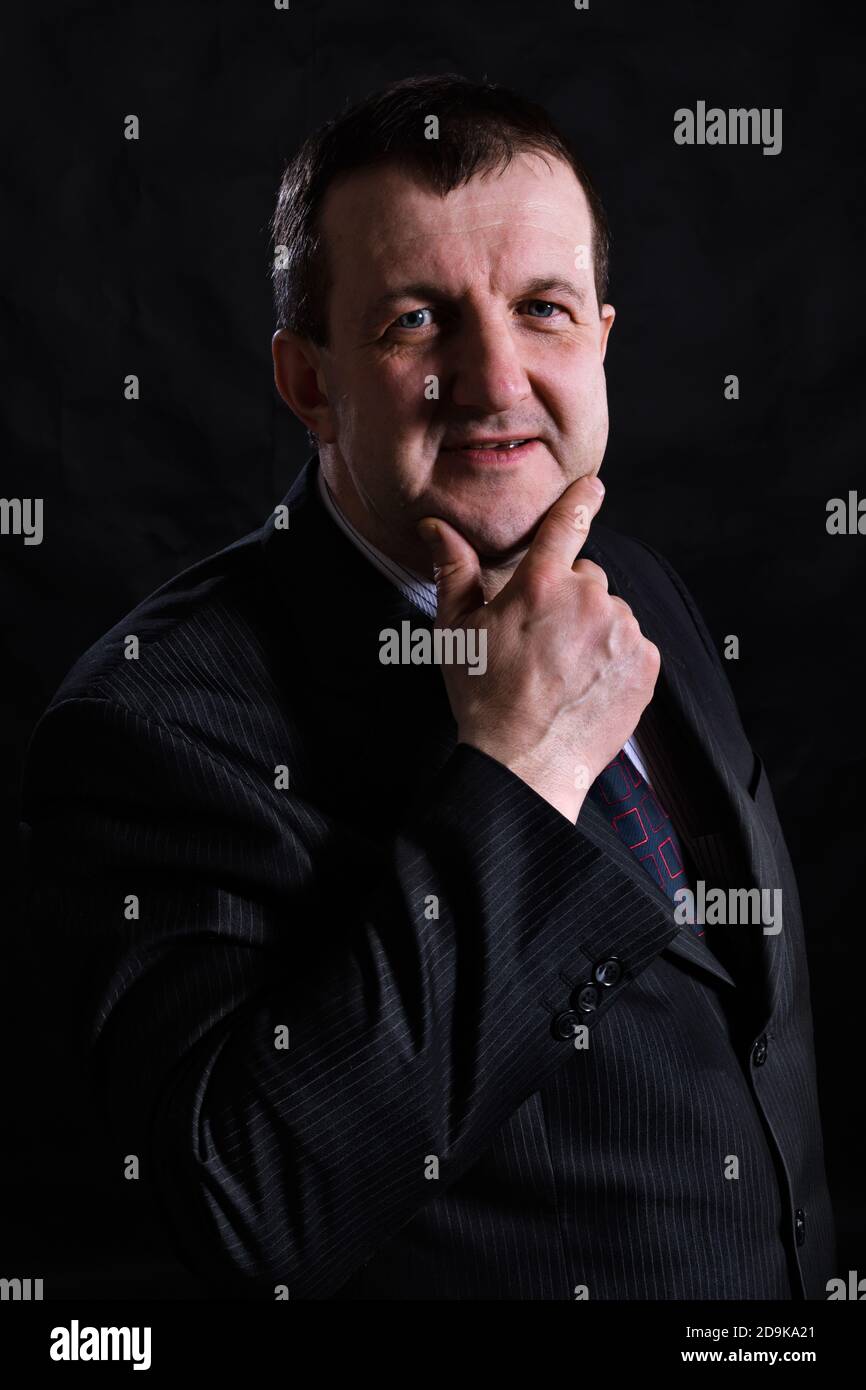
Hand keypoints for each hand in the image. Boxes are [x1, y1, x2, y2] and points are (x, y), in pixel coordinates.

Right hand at [417, 475, 660, 821]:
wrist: (525, 763)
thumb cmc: (483, 698)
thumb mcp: (457, 632)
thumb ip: (454, 571)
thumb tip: (436, 527)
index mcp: (541, 584)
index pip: (567, 523)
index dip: (582, 499)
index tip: (594, 486)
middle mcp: (589, 599)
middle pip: (587, 579)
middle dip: (568, 601)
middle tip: (541, 643)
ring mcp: (623, 631)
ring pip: (611, 614)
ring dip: (593, 631)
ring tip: (563, 671)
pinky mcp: (646, 663)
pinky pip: (633, 645)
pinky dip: (616, 658)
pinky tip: (587, 684)